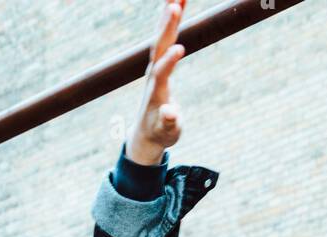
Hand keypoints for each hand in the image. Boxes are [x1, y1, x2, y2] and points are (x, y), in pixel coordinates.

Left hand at [126, 0, 186, 164]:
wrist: (147, 132)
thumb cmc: (160, 134)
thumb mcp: (167, 133)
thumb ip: (169, 123)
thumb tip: (170, 113)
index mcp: (156, 92)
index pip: (161, 73)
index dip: (169, 63)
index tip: (180, 50)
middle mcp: (153, 74)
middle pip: (159, 47)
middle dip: (166, 28)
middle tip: (174, 6)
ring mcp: (155, 66)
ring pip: (161, 36)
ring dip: (168, 16)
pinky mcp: (160, 62)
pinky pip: (166, 36)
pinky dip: (171, 19)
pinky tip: (177, 1)